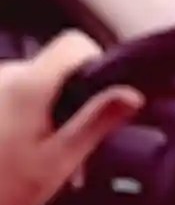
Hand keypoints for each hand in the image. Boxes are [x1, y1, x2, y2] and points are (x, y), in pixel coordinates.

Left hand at [0, 31, 143, 204]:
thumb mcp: (56, 161)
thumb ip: (96, 121)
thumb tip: (132, 94)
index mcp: (29, 85)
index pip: (74, 43)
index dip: (96, 60)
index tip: (102, 93)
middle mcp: (4, 77)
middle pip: (53, 69)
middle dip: (70, 101)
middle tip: (74, 145)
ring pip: (31, 87)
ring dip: (44, 114)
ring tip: (42, 158)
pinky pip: (9, 100)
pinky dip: (21, 120)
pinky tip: (19, 155)